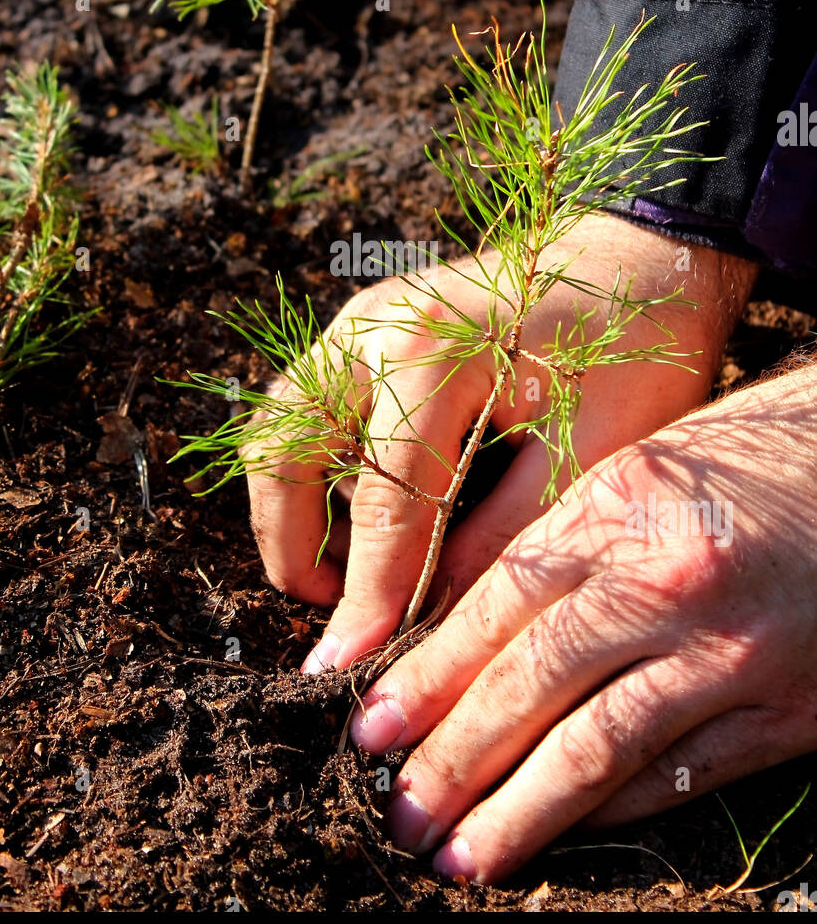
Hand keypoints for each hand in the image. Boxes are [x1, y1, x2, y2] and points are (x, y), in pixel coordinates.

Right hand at [248, 213, 754, 669]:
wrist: (641, 256)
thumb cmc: (635, 350)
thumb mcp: (587, 455)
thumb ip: (502, 539)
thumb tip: (428, 622)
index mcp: (432, 358)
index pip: (379, 504)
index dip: (364, 595)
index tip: (346, 667)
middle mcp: (373, 329)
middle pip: (283, 453)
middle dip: (289, 545)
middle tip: (329, 615)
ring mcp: (361, 318)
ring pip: (282, 424)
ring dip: (289, 505)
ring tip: (340, 573)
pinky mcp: (366, 322)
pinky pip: (307, 402)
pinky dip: (312, 466)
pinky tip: (361, 514)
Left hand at [350, 363, 816, 882]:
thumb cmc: (755, 455)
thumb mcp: (647, 466)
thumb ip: (566, 543)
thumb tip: (470, 627)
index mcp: (621, 507)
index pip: (496, 605)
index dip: (428, 676)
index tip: (371, 728)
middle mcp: (669, 582)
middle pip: (532, 684)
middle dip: (453, 758)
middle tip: (398, 811)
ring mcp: (731, 651)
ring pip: (599, 747)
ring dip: (520, 811)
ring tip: (462, 855)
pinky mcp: (788, 710)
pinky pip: (681, 774)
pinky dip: (613, 810)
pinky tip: (565, 832)